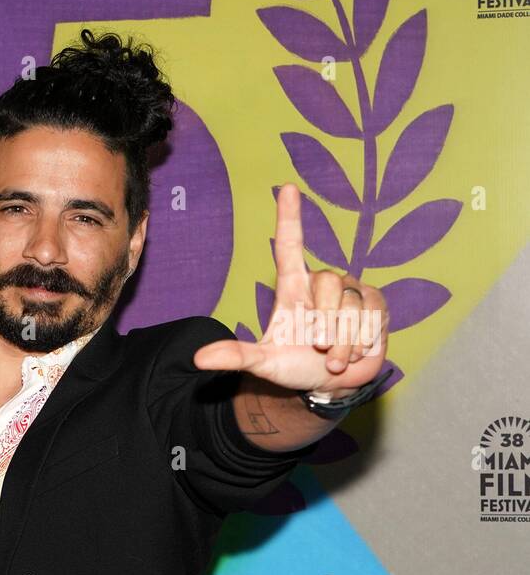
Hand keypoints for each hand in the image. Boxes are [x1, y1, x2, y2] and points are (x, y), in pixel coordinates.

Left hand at [192, 183, 388, 393]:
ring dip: (341, 341)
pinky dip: (359, 342)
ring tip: (333, 356)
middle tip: (317, 347)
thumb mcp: (265, 362)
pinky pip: (372, 314)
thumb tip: (199, 358)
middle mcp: (322, 284)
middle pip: (329, 284)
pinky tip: (353, 352)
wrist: (332, 387)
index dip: (290, 216)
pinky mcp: (376, 303)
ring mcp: (351, 291)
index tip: (287, 187)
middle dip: (324, 325)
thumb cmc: (296, 366)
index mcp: (294, 288)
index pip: (291, 246)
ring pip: (350, 304)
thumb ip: (237, 356)